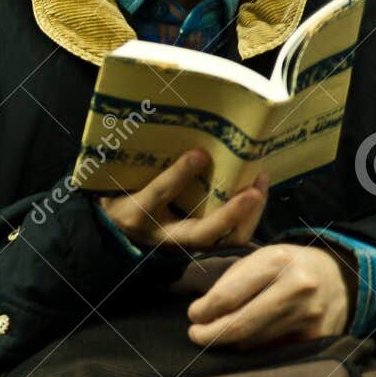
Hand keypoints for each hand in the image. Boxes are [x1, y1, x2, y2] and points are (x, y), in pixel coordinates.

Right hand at [98, 149, 268, 250]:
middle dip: (229, 214)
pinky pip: (231, 236)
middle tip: (251, 192)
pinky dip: (249, 215)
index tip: (198, 154)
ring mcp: (185, 243)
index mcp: (136, 213)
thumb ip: (144, 160)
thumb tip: (177, 133)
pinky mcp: (202, 243)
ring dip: (248, 215)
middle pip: (202, 234)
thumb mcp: (121, 179)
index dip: (178, 175)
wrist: (117, 228)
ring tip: (259, 185)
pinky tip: (256, 191)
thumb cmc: (121, 195)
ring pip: (224, 240)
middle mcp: (163, 235)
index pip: (157, 195)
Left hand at [186, 244, 353, 347]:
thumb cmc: (287, 267)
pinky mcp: (318, 338)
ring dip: (230, 343)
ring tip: (221, 334)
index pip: (226, 297)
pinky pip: (273, 351)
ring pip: (253, 343)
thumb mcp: (259, 259)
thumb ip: (230, 284)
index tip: (194, 316)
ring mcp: (310, 315)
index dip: (202, 312)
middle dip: (209, 335)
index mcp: (276, 262)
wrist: (340, 277)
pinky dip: (254, 349)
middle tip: (196, 335)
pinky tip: (247, 341)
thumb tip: (202, 316)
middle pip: (239, 326)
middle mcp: (297, 288)